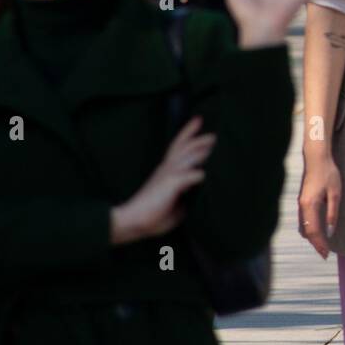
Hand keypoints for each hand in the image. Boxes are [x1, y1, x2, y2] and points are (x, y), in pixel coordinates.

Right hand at [110, 117, 215, 243]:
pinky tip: (206, 175)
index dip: (187, 134)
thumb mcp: (172, 204)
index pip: (177, 147)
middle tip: (213, 135)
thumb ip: (183, 198)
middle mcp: (166, 169)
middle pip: (183, 146)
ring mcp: (168, 174)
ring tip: (213, 142)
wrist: (131, 221)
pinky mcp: (170, 183)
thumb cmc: (150, 216)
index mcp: (165, 172)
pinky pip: (190, 175)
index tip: (198, 123)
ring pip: (187, 155)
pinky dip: (199, 174)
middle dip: (198, 138)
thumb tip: (194, 196)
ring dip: (201, 149)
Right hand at [298, 153, 341, 258]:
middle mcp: (302, 206)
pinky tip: (317, 231)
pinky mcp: (302, 201)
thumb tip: (331, 232)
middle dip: (315, 243)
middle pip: (306, 231)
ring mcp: (300, 203)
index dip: (320, 244)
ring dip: (312, 237)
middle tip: (325, 254)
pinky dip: (309, 229)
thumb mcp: (335, 193)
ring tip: (322, 245)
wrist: (317, 158)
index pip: (313, 231)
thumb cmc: (328, 173)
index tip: (326, 254)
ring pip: (303, 227)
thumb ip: (332, 213)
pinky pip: (303, 220)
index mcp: (310, 205)